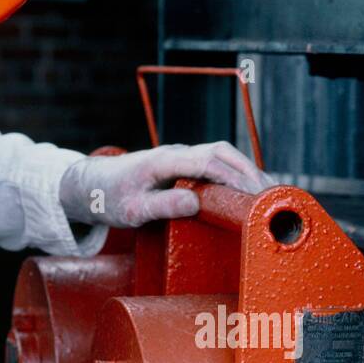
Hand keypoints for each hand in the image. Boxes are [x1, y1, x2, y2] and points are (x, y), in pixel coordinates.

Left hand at [58, 141, 275, 227]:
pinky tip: (250, 190)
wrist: (91, 184)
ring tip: (269, 193)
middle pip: (222, 152)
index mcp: (164, 160)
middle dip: (250, 171)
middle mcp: (176, 153)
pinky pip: (216, 163)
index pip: (208, 162)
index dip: (235, 177)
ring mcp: (182, 156)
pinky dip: (237, 173)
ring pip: (222, 155)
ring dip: (247, 171)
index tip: (255, 194)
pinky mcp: (184, 164)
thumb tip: (195, 203)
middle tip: (272, 195)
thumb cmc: (109, 198)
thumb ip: (162, 206)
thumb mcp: (131, 210)